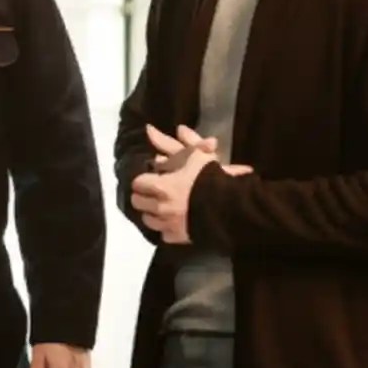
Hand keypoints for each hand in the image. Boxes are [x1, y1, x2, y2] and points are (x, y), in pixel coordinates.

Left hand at [131, 125, 252, 242]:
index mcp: (160, 187)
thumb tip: (149, 129)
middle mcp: (159, 207)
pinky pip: (163, 234)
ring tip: (163, 207)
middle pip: (137, 202)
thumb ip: (170, 143)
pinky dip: (167, 228)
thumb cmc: (210, 178)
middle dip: (144, 196)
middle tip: (155, 192)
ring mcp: (167, 225)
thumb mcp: (193, 156)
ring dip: (153, 213)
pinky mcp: (177, 238)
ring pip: (148, 220)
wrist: (230, 208)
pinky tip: (175, 221)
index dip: (144, 178)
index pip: (137, 182)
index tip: (151, 177)